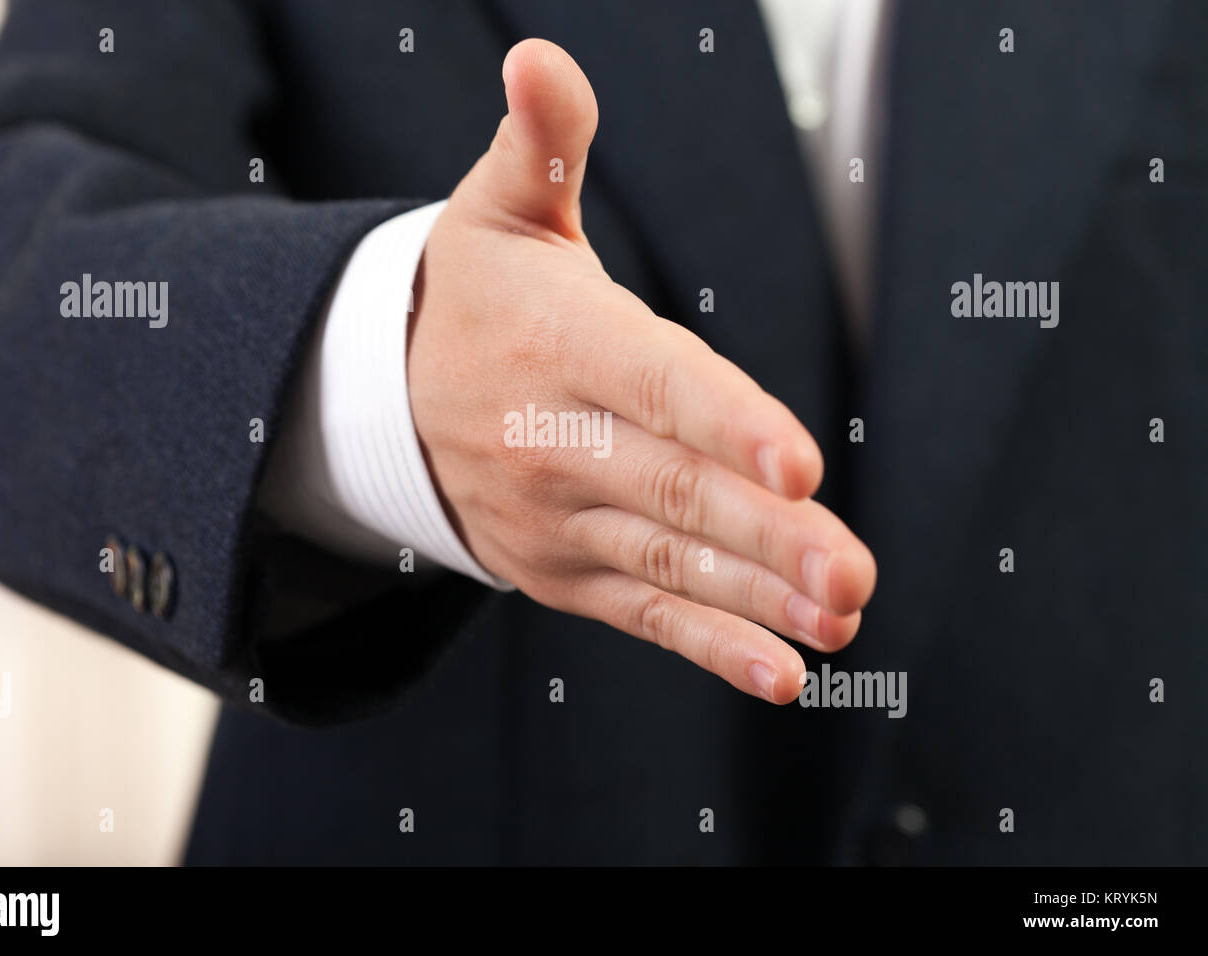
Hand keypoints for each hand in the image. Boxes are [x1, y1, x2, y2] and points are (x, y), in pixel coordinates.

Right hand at [407, 39, 875, 704]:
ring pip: (668, 563)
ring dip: (757, 598)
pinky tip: (783, 674)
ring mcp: (559, 517)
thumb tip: (541, 58)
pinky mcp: (565, 571)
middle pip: (673, 490)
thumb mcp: (496, 211)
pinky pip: (645, 614)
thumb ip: (540, 144)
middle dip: (765, 535)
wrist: (388, 401)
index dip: (723, 421)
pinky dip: (712, 646)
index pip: (649, 382)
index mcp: (555, 343)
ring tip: (840, 621)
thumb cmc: (477, 295)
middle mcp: (554, 441)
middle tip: (852, 571)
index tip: (800, 463)